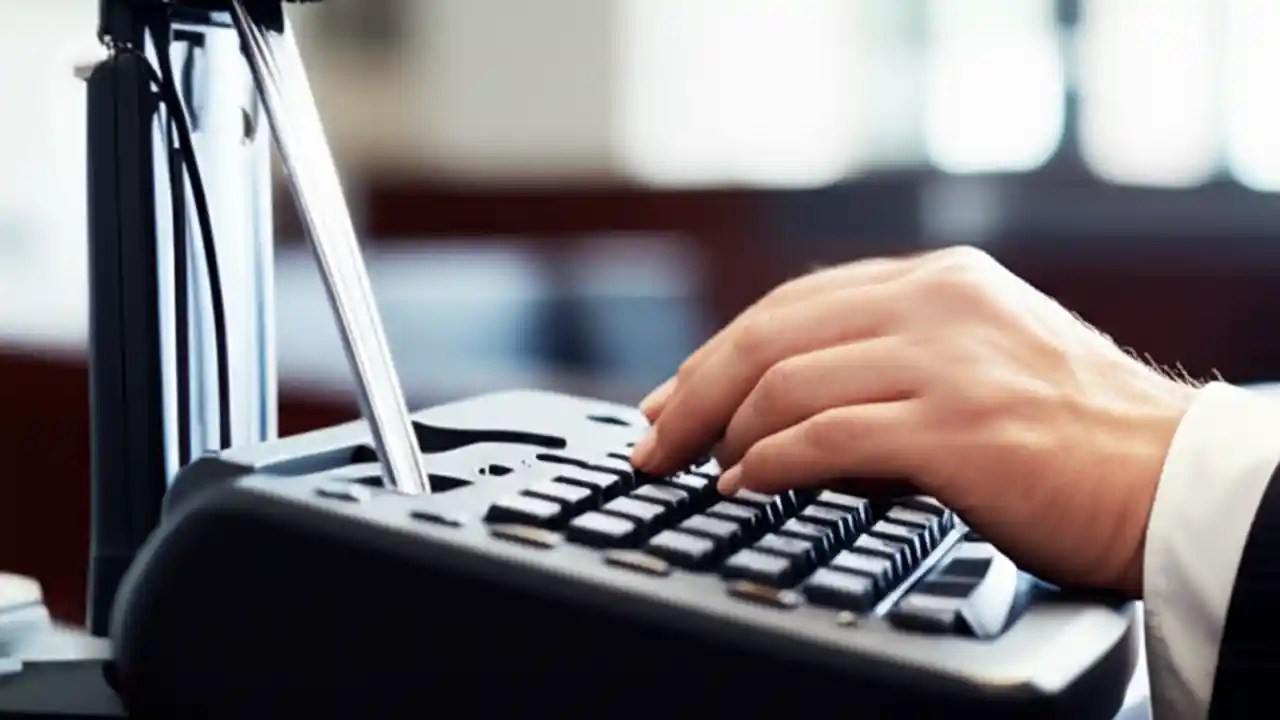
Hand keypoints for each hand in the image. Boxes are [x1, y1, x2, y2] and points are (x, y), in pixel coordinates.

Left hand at [630, 246, 1197, 596]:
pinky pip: (825, 439)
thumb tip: (782, 406)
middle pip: (769, 334)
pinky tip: (744, 484)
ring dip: (723, 432)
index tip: (672, 395)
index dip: (717, 352)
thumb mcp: (982, 357)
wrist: (1167, 480)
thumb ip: (893, 358)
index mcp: (939, 281)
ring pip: (787, 383)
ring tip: (699, 468)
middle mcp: (937, 305)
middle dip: (692, 391)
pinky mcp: (955, 430)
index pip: (793, 304)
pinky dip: (767, 463)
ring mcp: (947, 363)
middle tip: (650, 439)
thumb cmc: (1075, 434)